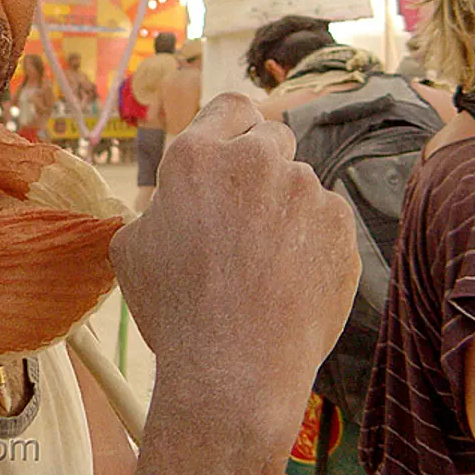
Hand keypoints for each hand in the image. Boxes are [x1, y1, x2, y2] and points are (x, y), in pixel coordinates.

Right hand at [111, 94, 359, 436]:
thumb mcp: (131, 246)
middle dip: (259, 164)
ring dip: (285, 207)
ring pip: (300, 184)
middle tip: (242, 211)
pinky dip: (312, 242)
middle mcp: (256, 161)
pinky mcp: (343, 231)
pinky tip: (288, 281)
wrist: (235, 368)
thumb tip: (171, 203)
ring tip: (262, 262)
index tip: (229, 149)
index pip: (230, 105)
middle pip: (271, 135)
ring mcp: (307, 193)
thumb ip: (158, 205)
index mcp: (197, 156)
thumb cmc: (174, 309)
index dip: (230, 125)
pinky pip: (326, 222)